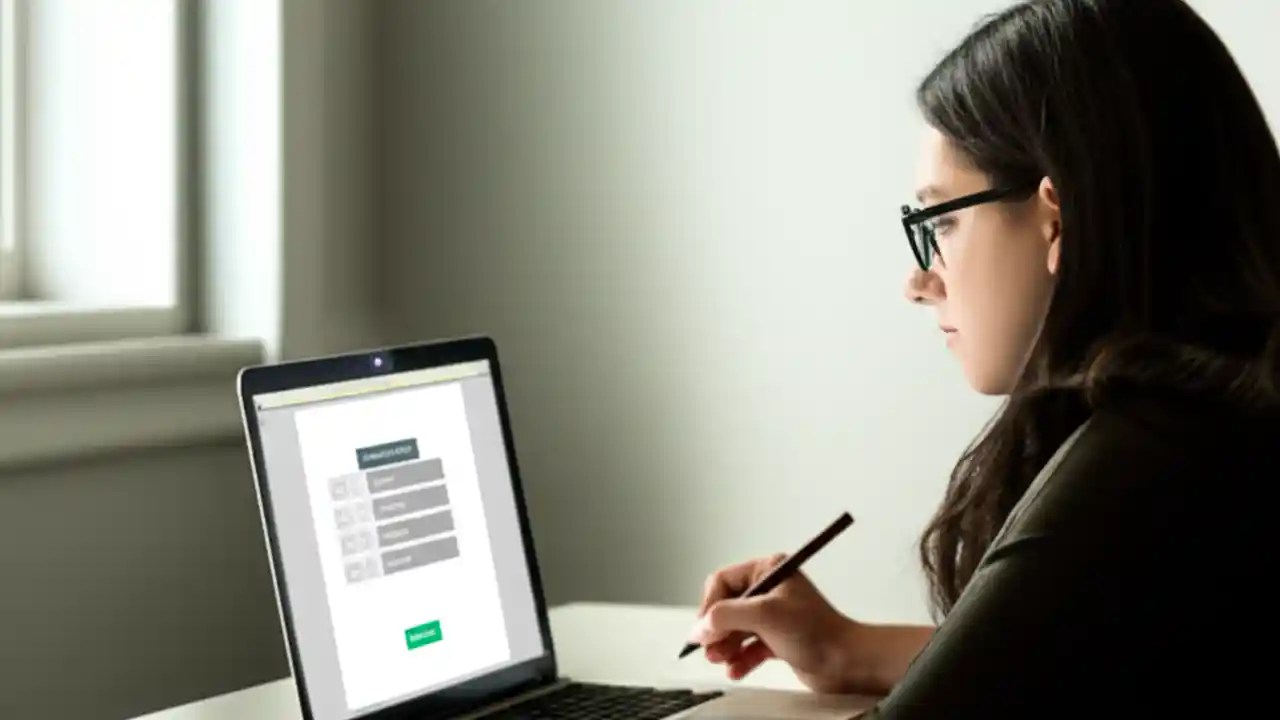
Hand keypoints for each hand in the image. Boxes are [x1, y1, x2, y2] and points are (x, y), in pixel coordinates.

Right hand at [689, 553, 864, 693]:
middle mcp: (770, 589)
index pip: (723, 581)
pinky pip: (748, 647)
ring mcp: (773, 615)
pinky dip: (739, 659)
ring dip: (725, 646)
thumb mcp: (765, 615)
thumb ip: (725, 616)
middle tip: (710, 649)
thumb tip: (698, 627)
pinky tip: (736, 670)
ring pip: (735, 629)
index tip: (703, 628)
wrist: (846, 662)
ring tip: (721, 660)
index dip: (710, 605)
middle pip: (727, 607)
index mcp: (769, 570)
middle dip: (716, 630)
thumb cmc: (817, 631)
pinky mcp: (777, 639)